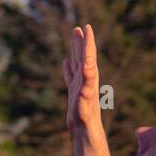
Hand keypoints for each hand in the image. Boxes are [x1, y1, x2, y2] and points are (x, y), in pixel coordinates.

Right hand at [62, 24, 104, 138]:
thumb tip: (89, 61)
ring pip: (77, 62)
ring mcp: (80, 84)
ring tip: (73, 39)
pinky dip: (68, 68)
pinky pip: (70, 75)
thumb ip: (88, 77)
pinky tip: (66, 63)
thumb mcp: (86, 93)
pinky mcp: (74, 92)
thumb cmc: (86, 113)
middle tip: (78, 28)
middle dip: (81, 42)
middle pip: (83, 55)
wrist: (85, 129)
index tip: (87, 27)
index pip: (89, 53)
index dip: (88, 40)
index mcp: (89, 75)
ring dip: (75, 50)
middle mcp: (86, 77)